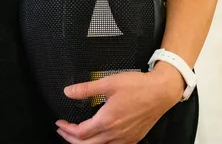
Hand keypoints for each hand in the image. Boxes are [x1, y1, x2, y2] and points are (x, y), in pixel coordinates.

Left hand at [55, 63, 184, 143]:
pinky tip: (100, 138)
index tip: (59, 123)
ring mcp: (126, 138)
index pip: (80, 132)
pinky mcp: (134, 138)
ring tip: (77, 136)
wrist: (161, 92)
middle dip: (71, 140)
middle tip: (63, 131)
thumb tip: (68, 92)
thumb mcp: (108, 82)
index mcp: (107, 120)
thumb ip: (86, 89)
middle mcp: (115, 133)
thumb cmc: (138, 86)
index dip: (67, 130)